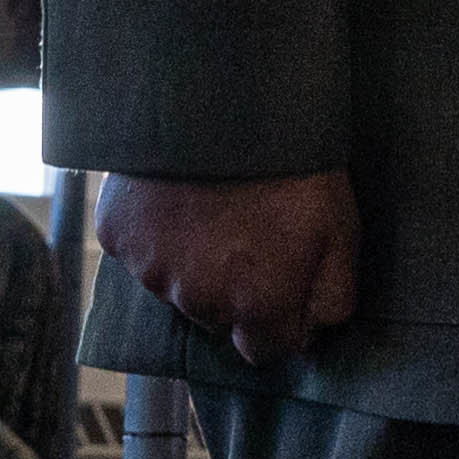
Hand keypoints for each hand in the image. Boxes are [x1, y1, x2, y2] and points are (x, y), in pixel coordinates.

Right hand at [101, 170, 357, 366]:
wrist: (220, 108)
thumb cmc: (292, 170)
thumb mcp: (341, 232)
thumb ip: (332, 295)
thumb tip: (318, 329)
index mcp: (255, 305)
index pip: (264, 351)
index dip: (279, 324)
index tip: (283, 289)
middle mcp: (198, 300)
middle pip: (218, 318)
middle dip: (235, 291)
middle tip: (250, 236)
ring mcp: (151, 270)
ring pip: (175, 286)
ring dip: (193, 262)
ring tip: (216, 210)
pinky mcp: (117, 237)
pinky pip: (139, 251)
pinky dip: (156, 234)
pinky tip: (178, 199)